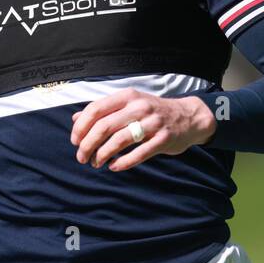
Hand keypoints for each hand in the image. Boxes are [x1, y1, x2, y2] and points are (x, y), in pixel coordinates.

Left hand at [70, 89, 217, 172]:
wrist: (188, 116)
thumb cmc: (152, 112)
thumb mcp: (128, 104)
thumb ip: (103, 110)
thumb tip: (75, 119)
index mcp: (127, 96)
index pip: (95, 109)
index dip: (81, 127)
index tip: (75, 141)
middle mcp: (139, 107)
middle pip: (104, 126)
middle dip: (88, 144)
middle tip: (81, 157)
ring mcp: (152, 123)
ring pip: (118, 141)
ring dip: (102, 155)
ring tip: (96, 163)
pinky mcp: (163, 139)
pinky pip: (138, 153)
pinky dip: (122, 162)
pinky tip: (114, 166)